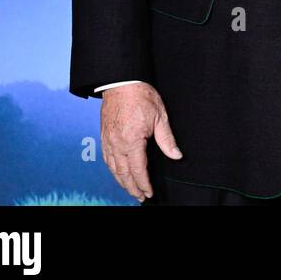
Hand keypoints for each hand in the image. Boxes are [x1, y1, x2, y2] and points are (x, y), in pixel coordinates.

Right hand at [100, 82, 181, 200]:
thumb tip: (176, 156)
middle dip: (132, 187)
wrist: (121, 82)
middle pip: (124, 173)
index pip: (138, 169)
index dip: (144, 183)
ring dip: (122, 182)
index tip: (149, 192)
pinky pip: (107, 159)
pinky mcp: (104, 136)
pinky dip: (113, 170)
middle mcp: (117, 144)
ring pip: (113, 168)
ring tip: (130, 190)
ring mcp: (108, 141)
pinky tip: (118, 174)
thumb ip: (167, 139)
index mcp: (132, 140)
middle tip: (140, 197)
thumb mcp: (160, 116)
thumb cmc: (141, 96)